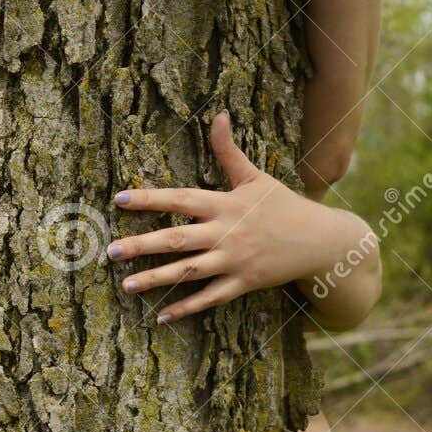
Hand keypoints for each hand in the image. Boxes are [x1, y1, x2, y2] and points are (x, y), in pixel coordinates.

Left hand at [108, 112, 343, 321]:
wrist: (320, 240)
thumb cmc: (283, 206)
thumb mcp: (255, 176)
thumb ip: (229, 151)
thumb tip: (218, 114)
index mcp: (225, 204)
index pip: (180, 198)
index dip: (150, 198)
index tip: (119, 199)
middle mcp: (226, 232)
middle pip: (178, 238)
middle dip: (142, 245)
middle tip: (110, 251)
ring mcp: (234, 260)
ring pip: (189, 272)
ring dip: (157, 279)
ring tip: (126, 286)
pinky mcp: (244, 283)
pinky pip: (211, 298)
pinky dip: (187, 308)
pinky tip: (161, 316)